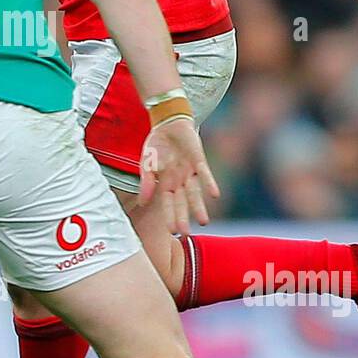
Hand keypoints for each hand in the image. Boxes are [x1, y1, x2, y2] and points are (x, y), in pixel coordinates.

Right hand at [138, 117, 219, 232]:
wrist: (168, 123)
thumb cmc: (156, 145)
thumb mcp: (146, 163)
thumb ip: (146, 182)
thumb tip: (143, 202)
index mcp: (165, 183)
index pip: (167, 204)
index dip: (170, 217)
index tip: (172, 232)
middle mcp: (179, 181)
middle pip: (181, 202)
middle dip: (183, 217)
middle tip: (185, 234)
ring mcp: (189, 172)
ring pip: (194, 193)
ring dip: (199, 207)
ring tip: (203, 221)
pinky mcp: (199, 161)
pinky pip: (204, 174)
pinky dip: (208, 184)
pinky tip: (214, 195)